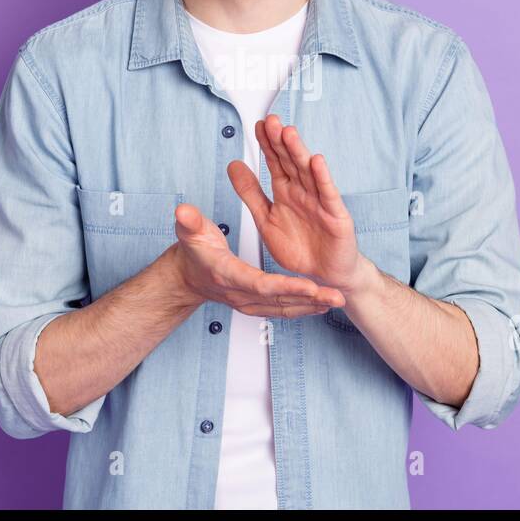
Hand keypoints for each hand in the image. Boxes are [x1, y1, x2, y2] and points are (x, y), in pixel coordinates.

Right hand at [167, 202, 344, 318]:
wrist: (188, 276)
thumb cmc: (193, 251)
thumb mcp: (189, 231)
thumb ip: (189, 221)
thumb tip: (183, 211)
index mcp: (227, 274)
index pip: (259, 284)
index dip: (285, 286)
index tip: (309, 285)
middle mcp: (240, 293)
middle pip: (278, 300)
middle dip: (309, 299)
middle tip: (335, 296)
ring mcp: (248, 302)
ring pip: (283, 308)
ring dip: (311, 306)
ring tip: (336, 300)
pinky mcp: (255, 304)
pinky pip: (282, 309)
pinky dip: (303, 307)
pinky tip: (321, 303)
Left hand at [227, 114, 372, 294]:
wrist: (323, 275)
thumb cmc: (298, 247)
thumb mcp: (265, 218)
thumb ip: (250, 192)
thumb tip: (233, 165)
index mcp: (285, 191)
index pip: (275, 162)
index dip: (267, 144)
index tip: (257, 126)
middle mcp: (303, 192)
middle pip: (291, 162)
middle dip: (281, 142)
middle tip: (271, 121)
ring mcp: (320, 202)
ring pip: (308, 173)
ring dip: (299, 152)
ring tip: (289, 133)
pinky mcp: (335, 216)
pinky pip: (327, 195)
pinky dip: (323, 178)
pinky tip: (317, 161)